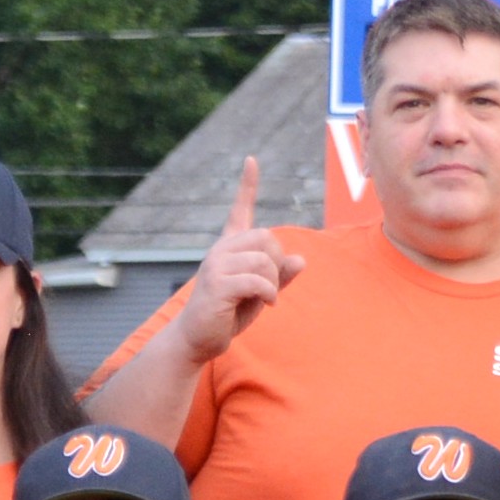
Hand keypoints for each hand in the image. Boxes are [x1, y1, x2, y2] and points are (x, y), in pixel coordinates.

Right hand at [174, 157, 302, 360]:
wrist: (199, 339)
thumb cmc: (228, 314)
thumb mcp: (259, 293)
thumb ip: (279, 276)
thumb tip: (300, 259)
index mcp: (230, 247)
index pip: (241, 210)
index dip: (248, 185)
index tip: (252, 161)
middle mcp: (221, 250)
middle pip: (267, 238)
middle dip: (276, 264)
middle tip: (268, 287)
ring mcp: (217, 265)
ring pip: (264, 260)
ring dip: (273, 283)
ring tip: (265, 299)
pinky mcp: (217, 284)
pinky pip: (258, 280)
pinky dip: (270, 293)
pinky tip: (267, 304)